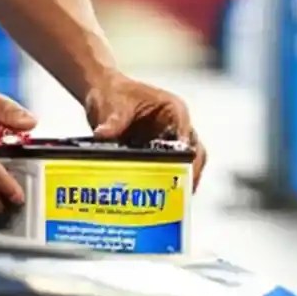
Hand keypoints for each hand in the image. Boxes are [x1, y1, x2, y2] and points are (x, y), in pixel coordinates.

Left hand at [84, 72, 207, 188]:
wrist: (102, 93)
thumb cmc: (113, 92)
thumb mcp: (113, 105)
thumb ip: (112, 121)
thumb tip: (103, 135)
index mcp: (173, 110)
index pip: (188, 136)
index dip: (187, 156)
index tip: (181, 174)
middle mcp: (177, 126)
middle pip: (194, 154)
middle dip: (189, 175)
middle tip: (180, 196)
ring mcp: (169, 140)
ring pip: (185, 164)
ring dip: (178, 181)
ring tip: (170, 203)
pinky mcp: (158, 152)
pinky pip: (166, 169)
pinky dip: (163, 182)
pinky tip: (154, 198)